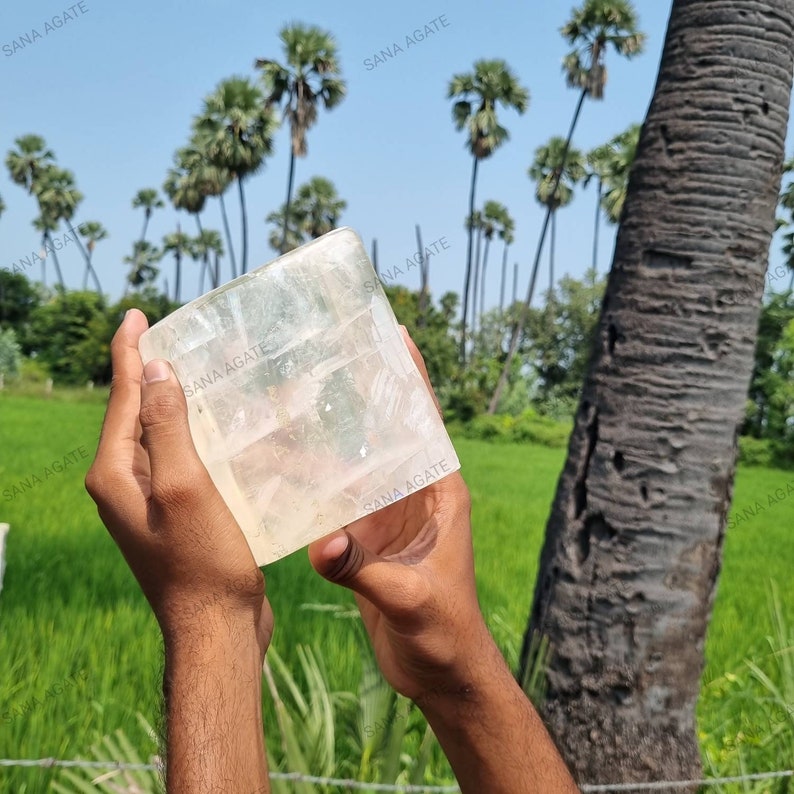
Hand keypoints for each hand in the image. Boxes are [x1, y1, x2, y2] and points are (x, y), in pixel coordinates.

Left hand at [85, 309, 272, 656]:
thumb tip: (151, 370)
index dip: (128, 352)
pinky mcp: (172, 512)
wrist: (216, 627)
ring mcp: (146, 501)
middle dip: (146, 371)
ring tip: (194, 370)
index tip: (136, 316)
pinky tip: (215, 426)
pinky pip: (176, 458)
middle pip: (132, 412)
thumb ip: (165, 426)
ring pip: (156, 436)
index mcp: (114, 474)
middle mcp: (121, 484)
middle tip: (170, 335)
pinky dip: (190, 432)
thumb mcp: (183, 485)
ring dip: (170, 401)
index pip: (120, 397)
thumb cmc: (202, 560)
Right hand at [308, 329, 489, 702]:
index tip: (397, 334)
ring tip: (291, 400)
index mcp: (440, 495)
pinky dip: (312, 482)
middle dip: (363, 394)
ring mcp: (388, 516)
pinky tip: (280, 466)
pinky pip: (337, 500)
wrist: (442, 674)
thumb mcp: (412, 601)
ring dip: (329, 437)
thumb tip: (318, 544)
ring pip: (356, 464)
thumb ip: (367, 572)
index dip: (415, 379)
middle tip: (327, 353)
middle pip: (387, 432)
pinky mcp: (367, 540)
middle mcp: (414, 496)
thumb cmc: (446, 636)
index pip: (429, 424)